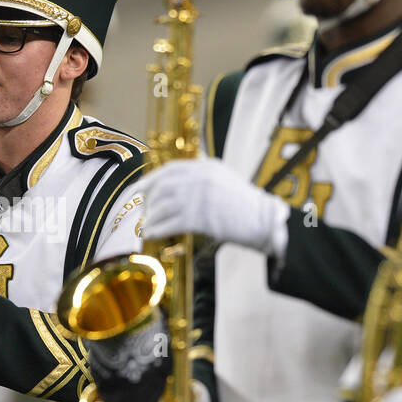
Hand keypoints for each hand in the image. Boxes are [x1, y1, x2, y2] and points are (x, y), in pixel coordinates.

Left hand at [142, 158, 289, 253]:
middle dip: (149, 202)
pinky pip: (170, 223)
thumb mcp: (224, 178)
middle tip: (144, 214)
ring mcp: (200, 197)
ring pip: (163, 206)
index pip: (169, 169)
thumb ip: (202, 176)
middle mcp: (200, 178)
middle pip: (162, 187)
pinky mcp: (201, 217)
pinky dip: (157, 229)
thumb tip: (176, 184)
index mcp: (205, 167)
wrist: (264, 221)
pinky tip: (151, 235)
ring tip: (147, 227)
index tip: (136, 191)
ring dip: (151, 218)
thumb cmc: (244, 205)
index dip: (149, 180)